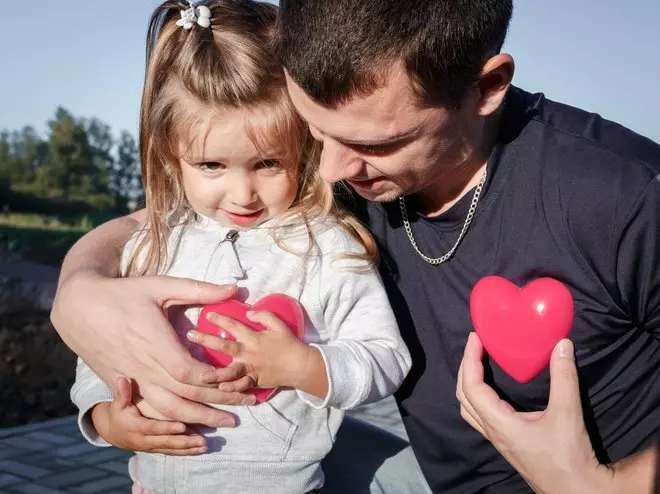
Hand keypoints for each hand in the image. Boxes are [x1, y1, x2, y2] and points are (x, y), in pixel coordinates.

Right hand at [52, 273, 254, 427]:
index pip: (192, 373)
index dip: (217, 379)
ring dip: (199, 419)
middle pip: (186, 397)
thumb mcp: (160, 286)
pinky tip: (191, 425)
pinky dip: (172, 422)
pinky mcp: (123, 387)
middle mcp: (144, 368)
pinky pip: (150, 411)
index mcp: (156, 344)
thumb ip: (199, 290)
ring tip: (224, 423)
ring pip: (168, 411)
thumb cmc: (122, 293)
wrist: (78, 307)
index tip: (239, 374)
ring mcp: (132, 381)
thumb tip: (235, 287)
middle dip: (220, 404)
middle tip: (249, 405)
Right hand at [92, 377, 206, 455]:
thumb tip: (122, 379)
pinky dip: (186, 451)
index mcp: (134, 427)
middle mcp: (143, 440)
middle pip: (165, 442)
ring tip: (205, 446)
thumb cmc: (119, 412)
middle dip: (184, 442)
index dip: (167, 428)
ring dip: (189, 448)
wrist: (113, 432)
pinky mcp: (157, 449)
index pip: (152, 428)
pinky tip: (201, 449)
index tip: (182, 427)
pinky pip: (172, 452)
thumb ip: (123, 392)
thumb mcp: (118, 402)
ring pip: (171, 449)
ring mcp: (151, 446)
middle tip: (203, 440)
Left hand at [187, 310, 327, 397]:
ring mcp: (250, 368)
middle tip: (190, 335)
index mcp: (253, 337)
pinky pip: (240, 386)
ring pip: (229, 371)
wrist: (299, 366)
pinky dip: (230, 388)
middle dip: (206, 340)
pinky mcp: (253, 381)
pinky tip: (219, 388)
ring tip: (199, 374)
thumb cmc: (289, 344)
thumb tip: (249, 312)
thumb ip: (264, 316)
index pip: (233, 325)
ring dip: (214, 373)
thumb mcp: (279, 325)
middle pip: (224, 346)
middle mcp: (248, 352)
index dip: (220, 319)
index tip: (206, 314)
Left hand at [456, 333, 611, 493]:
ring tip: (478, 361)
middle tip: (476, 345)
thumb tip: (562, 345)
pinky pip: (479, 415)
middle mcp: (492, 431)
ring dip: (468, 382)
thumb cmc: (569, 457)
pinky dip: (478, 396)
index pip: (472, 386)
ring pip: (468, 408)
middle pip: (464, 396)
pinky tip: (492, 388)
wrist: (575, 490)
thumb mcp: (568, 413)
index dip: (470, 359)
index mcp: (499, 424)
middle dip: (465, 366)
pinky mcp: (505, 441)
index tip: (476, 338)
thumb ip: (564, 378)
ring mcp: (496, 438)